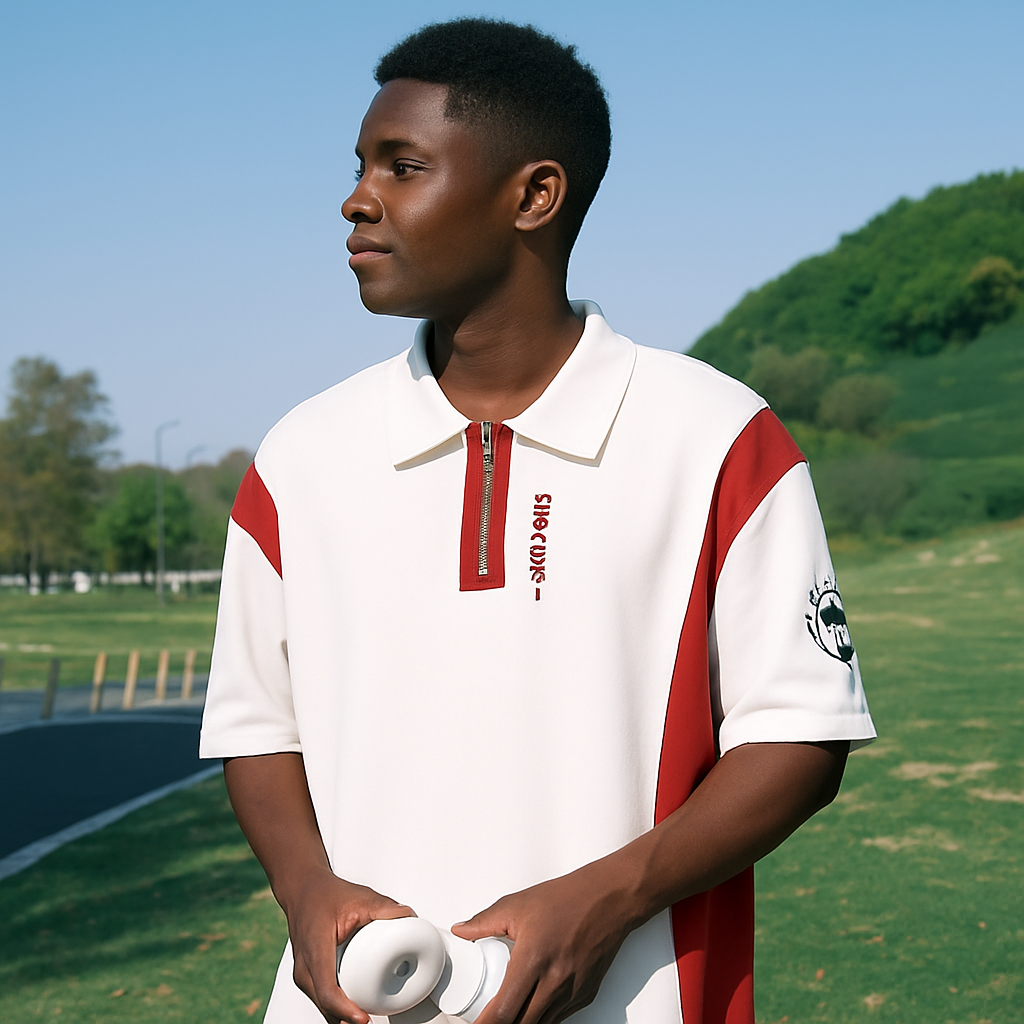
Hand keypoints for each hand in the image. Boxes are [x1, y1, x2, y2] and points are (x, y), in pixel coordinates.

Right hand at [281, 867, 413, 1023]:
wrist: (302, 889)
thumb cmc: (325, 893)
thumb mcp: (358, 896)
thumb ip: (384, 907)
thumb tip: (409, 916)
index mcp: (316, 948)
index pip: (327, 991)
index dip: (345, 1010)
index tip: (363, 1018)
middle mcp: (305, 966)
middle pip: (324, 1005)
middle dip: (347, 1018)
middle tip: (373, 1020)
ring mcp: (303, 973)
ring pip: (321, 1005)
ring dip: (342, 1014)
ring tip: (367, 1016)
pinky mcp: (307, 976)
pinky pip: (321, 998)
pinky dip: (337, 1006)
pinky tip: (353, 1009)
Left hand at [451, 858, 638, 1023]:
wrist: (610, 898)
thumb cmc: (568, 898)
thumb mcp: (517, 905)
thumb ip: (484, 922)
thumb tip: (461, 931)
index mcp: (533, 960)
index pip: (503, 1012)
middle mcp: (554, 982)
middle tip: (487, 1020)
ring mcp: (572, 992)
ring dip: (523, 1022)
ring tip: (508, 1014)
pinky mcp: (585, 994)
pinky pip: (559, 1017)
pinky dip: (543, 1017)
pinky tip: (532, 1006)